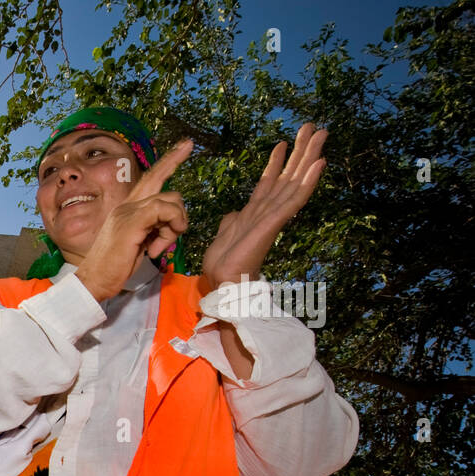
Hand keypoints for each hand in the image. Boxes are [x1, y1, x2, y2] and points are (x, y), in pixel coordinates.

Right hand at [74, 138, 193, 301]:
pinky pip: (164, 210)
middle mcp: (126, 205)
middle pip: (158, 178)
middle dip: (175, 163)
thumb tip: (170, 226)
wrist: (93, 281)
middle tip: (188, 153)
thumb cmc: (114, 267)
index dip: (168, 161)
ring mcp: (127, 212)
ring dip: (175, 224)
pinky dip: (171, 226)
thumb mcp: (138, 244)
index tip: (185, 145)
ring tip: (162, 245)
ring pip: (168, 199)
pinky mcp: (132, 222)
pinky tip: (160, 246)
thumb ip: (152, 230)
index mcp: (126, 209)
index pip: (149, 179)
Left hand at [201, 123, 327, 293]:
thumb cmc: (224, 262)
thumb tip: (235, 212)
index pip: (270, 180)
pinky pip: (295, 198)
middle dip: (301, 150)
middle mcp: (268, 209)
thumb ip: (233, 220)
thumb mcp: (225, 232)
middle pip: (288, 174)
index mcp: (255, 211)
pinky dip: (308, 181)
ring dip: (309, 156)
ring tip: (321, 133)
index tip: (285, 140)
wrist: (223, 280)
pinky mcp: (275, 222)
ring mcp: (274, 215)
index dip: (277, 160)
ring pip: (296, 180)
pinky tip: (319, 163)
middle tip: (314, 126)